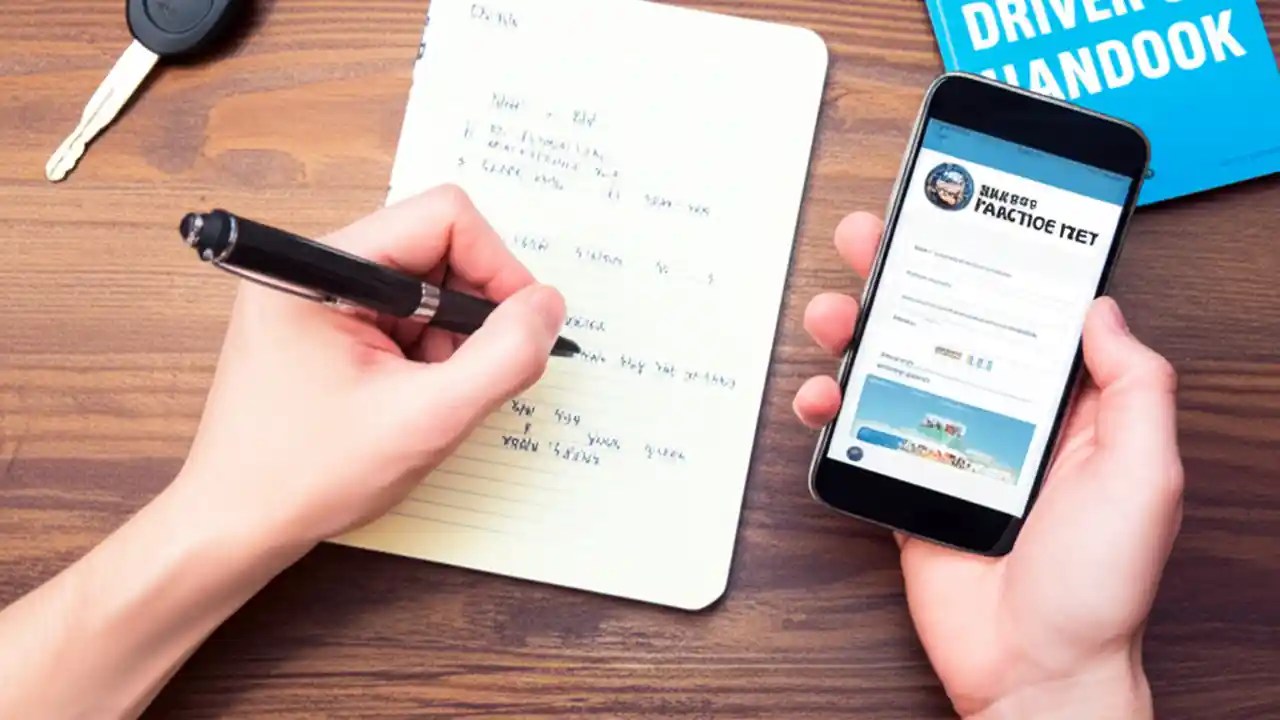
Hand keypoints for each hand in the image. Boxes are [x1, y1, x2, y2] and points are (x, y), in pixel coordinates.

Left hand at [177, 185, 566, 546]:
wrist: (237, 526)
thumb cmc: (308, 476)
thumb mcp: (426, 419)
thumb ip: (502, 357)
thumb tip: (548, 305)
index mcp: (321, 266)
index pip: (444, 218)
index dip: (497, 267)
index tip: (520, 329)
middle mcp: (316, 266)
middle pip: (438, 246)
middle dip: (474, 311)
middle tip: (473, 374)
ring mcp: (320, 296)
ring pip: (428, 286)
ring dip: (452, 339)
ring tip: (430, 397)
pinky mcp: (328, 326)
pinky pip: (406, 317)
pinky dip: (430, 355)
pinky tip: (413, 400)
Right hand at [794, 213, 1182, 718]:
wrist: (1032, 669)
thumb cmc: (1098, 587)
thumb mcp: (1147, 476)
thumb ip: (1138, 387)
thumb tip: (1103, 310)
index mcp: (1068, 405)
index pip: (1023, 311)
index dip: (988, 259)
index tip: (957, 212)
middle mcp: (1005, 415)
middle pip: (945, 323)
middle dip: (902, 272)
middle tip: (870, 237)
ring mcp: (951, 445)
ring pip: (893, 366)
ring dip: (855, 330)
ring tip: (835, 314)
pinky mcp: (908, 479)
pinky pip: (860, 429)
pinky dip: (830, 407)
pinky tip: (821, 398)